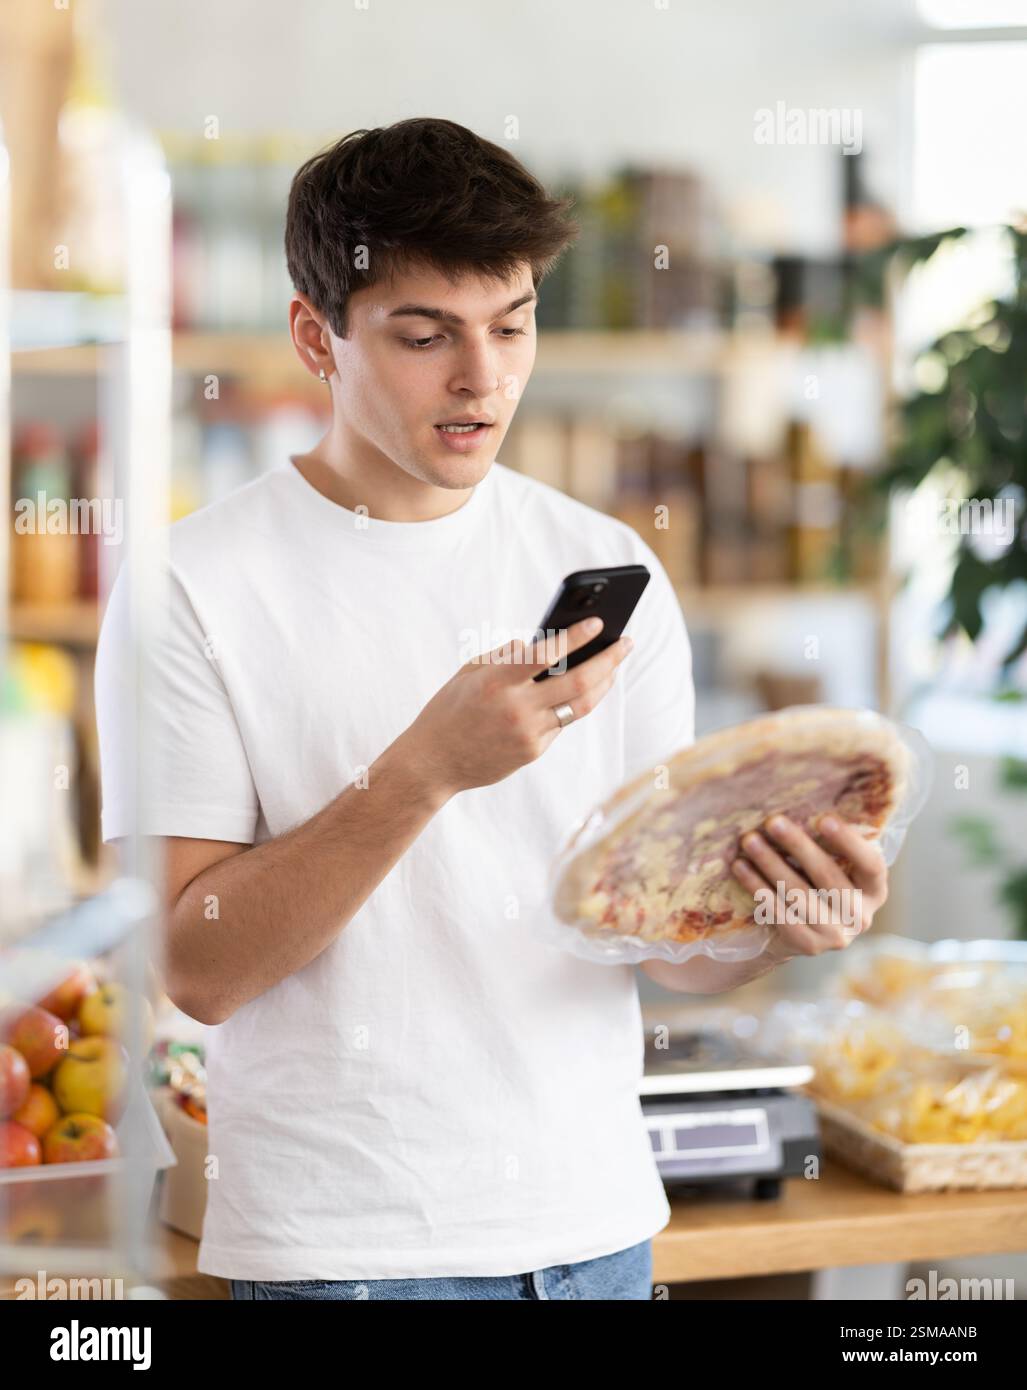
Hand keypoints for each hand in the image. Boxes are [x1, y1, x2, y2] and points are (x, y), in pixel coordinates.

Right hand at [404, 617, 632, 796]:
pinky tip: (585, 689)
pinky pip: (562, 723)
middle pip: (579, 681)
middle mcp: (517, 708)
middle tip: (627, 642)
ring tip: (614, 666)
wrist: (432, 763)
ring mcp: (528, 733)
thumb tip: (540, 644)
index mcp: (497, 681)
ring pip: (580, 706)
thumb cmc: (449, 710)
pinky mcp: (533, 751)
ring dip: (604, 683)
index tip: (599, 622)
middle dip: (609, 660)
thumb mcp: (469, 672)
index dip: (577, 636)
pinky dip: (573, 704)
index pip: (547, 653)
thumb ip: (506, 656)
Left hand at [729, 812, 888, 958]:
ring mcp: (836, 935)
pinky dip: (758, 888)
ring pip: (799, 895)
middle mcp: (862, 915)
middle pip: (828, 876)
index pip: (871, 864)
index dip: (849, 842)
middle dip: (798, 846)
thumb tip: (807, 798)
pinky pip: (780, 914)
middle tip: (773, 821)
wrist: (798, 934)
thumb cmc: (817, 884)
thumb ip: (831, 844)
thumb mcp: (834, 866)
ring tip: (749, 841)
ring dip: (770, 864)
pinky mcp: (809, 946)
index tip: (823, 819)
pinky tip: (741, 868)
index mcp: (875, 889)